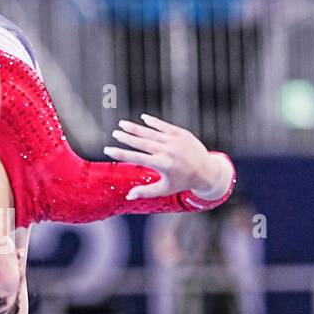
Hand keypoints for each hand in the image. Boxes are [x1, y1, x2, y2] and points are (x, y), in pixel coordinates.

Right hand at [104, 114, 230, 200]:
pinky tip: (143, 118)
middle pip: (142, 142)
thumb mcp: (164, 189)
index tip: (107, 149)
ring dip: (136, 128)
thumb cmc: (182, 182)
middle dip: (126, 137)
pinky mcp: (181, 133)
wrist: (206, 171)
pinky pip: (164, 126)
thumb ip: (145, 192)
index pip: (135, 157)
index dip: (120, 153)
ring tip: (122, 123)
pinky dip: (153, 122)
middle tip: (114, 133)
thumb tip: (128, 196)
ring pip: (151, 132)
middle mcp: (167, 151)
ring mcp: (174, 141)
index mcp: (161, 165)